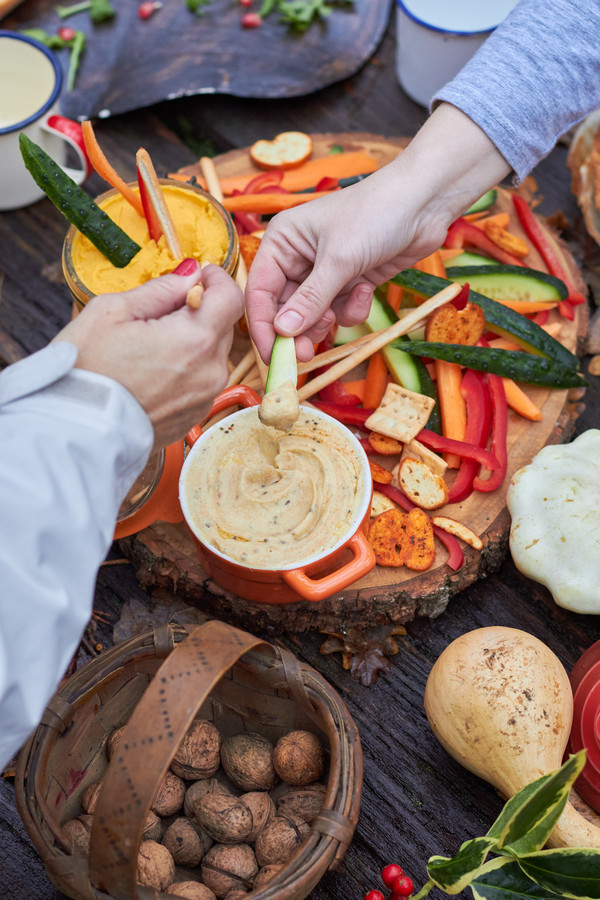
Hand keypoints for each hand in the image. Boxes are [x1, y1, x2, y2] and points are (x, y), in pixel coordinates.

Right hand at [53, 261, 243, 447]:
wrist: (77, 433)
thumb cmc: (87, 371)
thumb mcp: (113, 312)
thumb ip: (160, 290)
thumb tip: (189, 274)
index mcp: (195, 340)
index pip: (231, 297)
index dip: (217, 279)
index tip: (198, 275)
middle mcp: (210, 370)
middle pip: (223, 325)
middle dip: (200, 310)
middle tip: (160, 311)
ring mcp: (206, 397)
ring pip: (212, 353)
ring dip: (193, 340)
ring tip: (151, 345)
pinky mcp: (196, 415)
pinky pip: (202, 380)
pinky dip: (187, 368)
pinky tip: (152, 371)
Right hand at [245, 103, 510, 363]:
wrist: (425, 202)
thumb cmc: (375, 213)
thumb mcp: (339, 259)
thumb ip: (310, 300)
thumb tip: (283, 332)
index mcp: (282, 242)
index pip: (259, 291)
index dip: (262, 325)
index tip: (271, 356)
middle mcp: (298, 258)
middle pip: (285, 308)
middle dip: (297, 331)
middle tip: (305, 355)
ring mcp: (326, 271)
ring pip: (314, 314)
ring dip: (327, 321)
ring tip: (339, 317)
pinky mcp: (351, 281)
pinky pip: (340, 310)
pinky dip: (352, 309)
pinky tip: (365, 290)